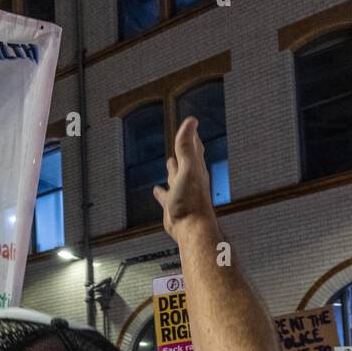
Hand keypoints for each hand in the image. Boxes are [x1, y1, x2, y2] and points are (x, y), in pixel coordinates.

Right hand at [151, 117, 215, 240]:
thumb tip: (191, 121)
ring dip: (173, 169)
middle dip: (184, 149)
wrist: (190, 229)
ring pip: (175, 177)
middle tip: (182, 139)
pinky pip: (165, 196)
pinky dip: (160, 192)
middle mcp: (189, 179)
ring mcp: (180, 193)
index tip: (191, 123)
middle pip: (186, 160)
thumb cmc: (191, 200)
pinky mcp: (172, 206)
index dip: (192, 135)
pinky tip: (156, 190)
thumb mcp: (188, 168)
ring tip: (169, 161)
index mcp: (195, 168)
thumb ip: (186, 146)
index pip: (194, 147)